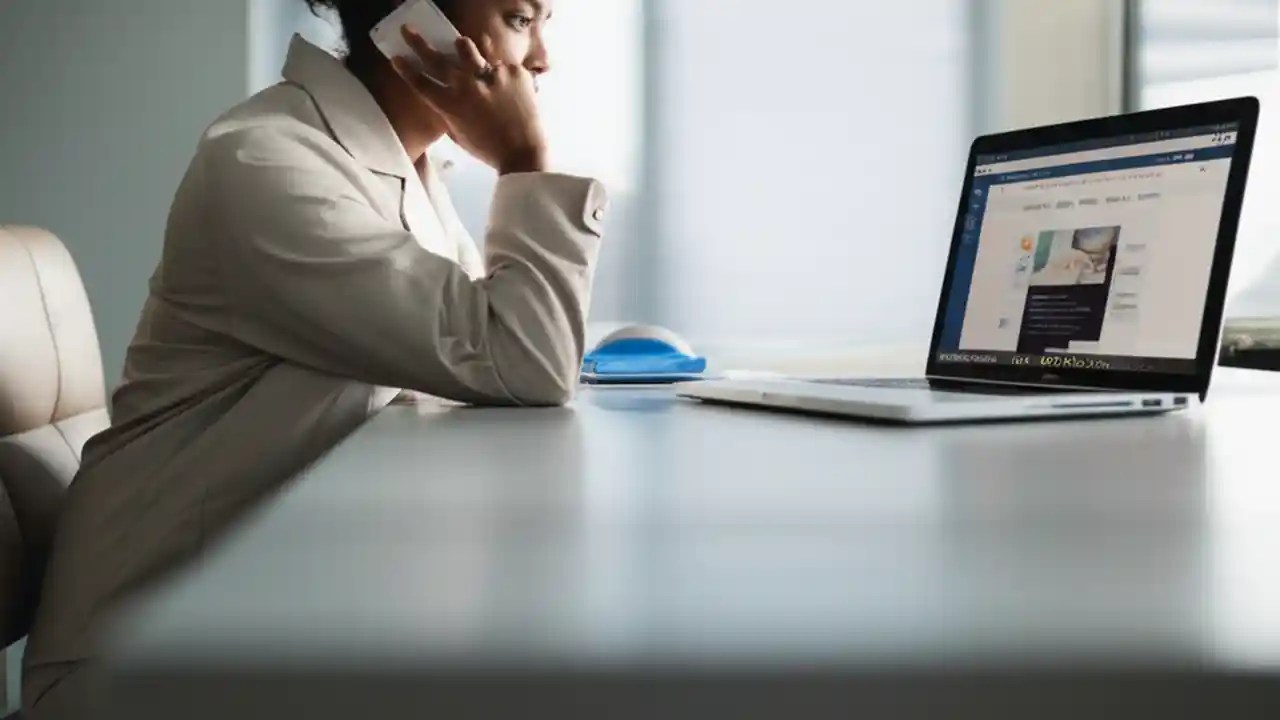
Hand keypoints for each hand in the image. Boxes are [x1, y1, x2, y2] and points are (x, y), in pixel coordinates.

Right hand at [394, 28, 547, 174]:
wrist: (524, 152)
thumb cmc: (489, 149)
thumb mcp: (459, 134)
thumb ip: (449, 112)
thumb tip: (445, 95)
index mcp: (450, 105)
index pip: (421, 83)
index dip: (406, 69)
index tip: (397, 57)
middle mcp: (466, 86)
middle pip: (436, 58)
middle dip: (419, 43)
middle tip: (409, 31)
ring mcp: (490, 75)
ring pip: (468, 48)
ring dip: (462, 47)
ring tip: (461, 45)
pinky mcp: (513, 71)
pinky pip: (502, 64)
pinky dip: (502, 73)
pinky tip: (509, 89)